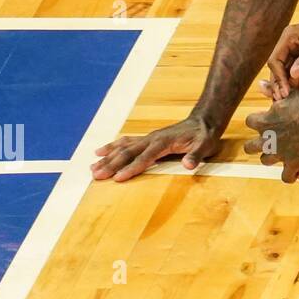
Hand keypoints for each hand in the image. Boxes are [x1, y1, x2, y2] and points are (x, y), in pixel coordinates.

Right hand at [91, 116, 220, 181]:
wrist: (204, 120)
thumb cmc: (204, 135)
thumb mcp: (205, 145)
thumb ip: (196, 155)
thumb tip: (188, 165)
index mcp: (164, 142)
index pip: (145, 157)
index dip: (132, 168)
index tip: (118, 178)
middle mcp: (152, 139)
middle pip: (128, 153)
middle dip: (112, 165)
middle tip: (96, 176)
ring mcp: (148, 138)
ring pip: (123, 147)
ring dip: (108, 158)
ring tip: (92, 168)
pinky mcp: (147, 139)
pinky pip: (126, 142)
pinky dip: (112, 147)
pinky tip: (100, 152)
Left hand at [243, 92, 298, 183]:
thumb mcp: (289, 94)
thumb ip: (272, 91)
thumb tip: (260, 83)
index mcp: (265, 121)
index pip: (249, 122)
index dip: (256, 121)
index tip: (265, 120)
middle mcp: (268, 139)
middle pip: (250, 147)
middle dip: (256, 145)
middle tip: (266, 142)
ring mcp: (280, 153)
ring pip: (265, 161)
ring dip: (271, 158)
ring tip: (279, 155)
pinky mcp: (293, 163)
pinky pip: (286, 176)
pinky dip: (289, 176)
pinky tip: (292, 174)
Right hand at [262, 14, 298, 99]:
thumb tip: (292, 75)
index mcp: (290, 35)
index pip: (276, 60)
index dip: (278, 77)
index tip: (285, 92)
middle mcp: (291, 42)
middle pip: (279, 66)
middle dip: (279, 82)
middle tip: (282, 99)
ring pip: (287, 69)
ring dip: (286, 83)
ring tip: (287, 98)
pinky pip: (297, 70)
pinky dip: (295, 80)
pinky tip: (296, 91)